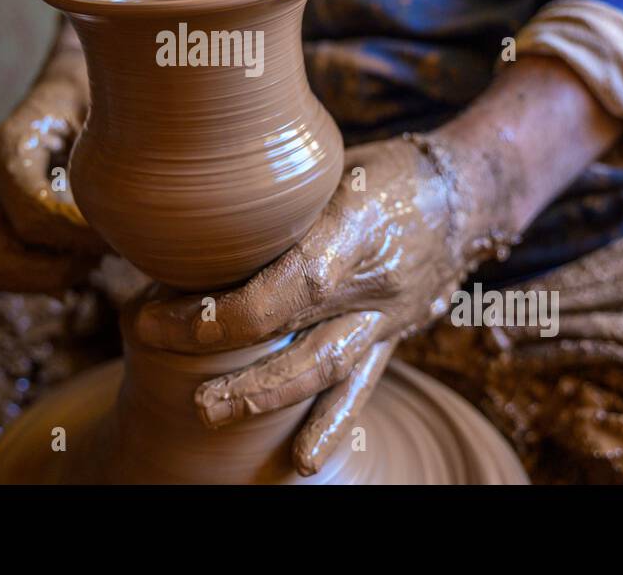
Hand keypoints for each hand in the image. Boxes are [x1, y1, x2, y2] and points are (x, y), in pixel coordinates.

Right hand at [0, 31, 107, 291]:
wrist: (77, 83)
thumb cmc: (105, 95)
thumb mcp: (116, 108)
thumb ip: (120, 148)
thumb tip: (142, 205)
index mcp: (8, 147)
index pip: (34, 217)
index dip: (80, 238)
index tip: (121, 234)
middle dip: (54, 270)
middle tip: (101, 253)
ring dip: (50, 276)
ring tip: (95, 253)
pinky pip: (8, 269)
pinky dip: (46, 275)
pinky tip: (86, 258)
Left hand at [132, 133, 510, 474]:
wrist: (470, 193)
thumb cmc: (386, 170)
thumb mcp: (328, 163)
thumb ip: (275, 198)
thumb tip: (191, 216)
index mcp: (352, 227)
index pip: (279, 286)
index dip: (214, 311)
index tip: (152, 311)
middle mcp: (371, 279)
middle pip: (293, 331)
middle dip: (228, 356)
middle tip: (165, 362)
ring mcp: (386, 315)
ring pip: (324, 367)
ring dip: (265, 396)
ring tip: (210, 413)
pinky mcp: (392, 336)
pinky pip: (360, 384)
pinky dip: (331, 422)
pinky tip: (303, 459)